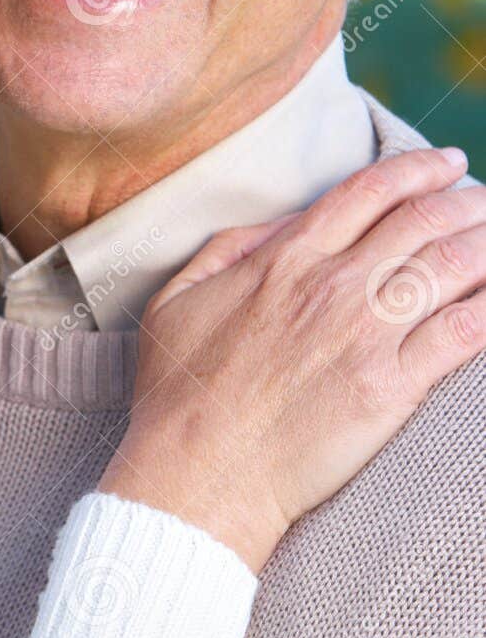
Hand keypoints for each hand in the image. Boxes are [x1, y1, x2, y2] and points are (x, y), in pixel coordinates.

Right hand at [100, 147, 485, 571]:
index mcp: (287, 259)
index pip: (368, 192)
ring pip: (452, 265)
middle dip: (468, 202)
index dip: (417, 169)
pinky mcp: (391, 387)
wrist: (198, 472)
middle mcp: (334, 285)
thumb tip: (286, 223)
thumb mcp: (181, 296)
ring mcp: (366, 334)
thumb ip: (232, 247)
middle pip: (422, 221)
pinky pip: (462, 333)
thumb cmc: (180, 393)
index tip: (447, 164)